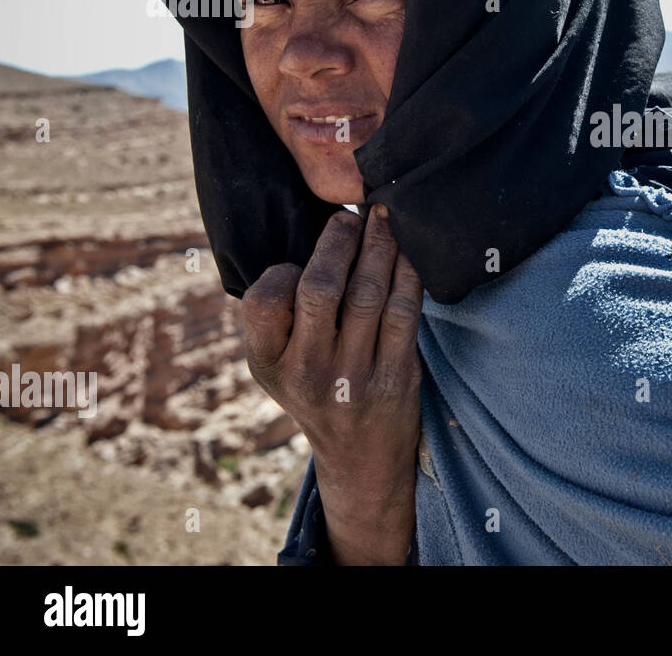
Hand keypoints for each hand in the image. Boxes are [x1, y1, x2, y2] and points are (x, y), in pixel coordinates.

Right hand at [240, 204, 423, 564]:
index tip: (300, 257)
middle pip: (321, 289)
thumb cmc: (315, 388)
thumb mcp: (277, 365)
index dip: (282, 270)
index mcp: (269, 363)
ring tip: (382, 217)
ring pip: (369, 293)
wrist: (360, 456)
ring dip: (379, 245)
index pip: (263, 303)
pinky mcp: (396, 375)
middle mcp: (308, 371)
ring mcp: (355, 376)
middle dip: (339, 241)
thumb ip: (278, 316)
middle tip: (351, 215)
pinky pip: (405, 311)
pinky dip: (408, 273)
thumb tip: (310, 235)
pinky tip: (409, 251)